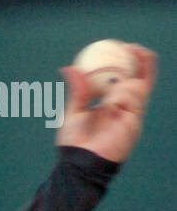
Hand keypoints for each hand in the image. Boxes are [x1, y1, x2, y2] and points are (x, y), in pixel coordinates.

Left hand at [56, 44, 156, 163]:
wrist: (80, 164)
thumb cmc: (74, 143)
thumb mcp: (74, 112)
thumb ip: (77, 90)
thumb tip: (69, 67)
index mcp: (112, 105)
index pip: (126, 79)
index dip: (128, 62)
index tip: (122, 47)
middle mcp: (125, 109)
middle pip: (141, 78)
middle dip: (141, 60)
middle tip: (132, 47)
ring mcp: (131, 116)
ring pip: (136, 87)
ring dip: (121, 85)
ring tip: (105, 98)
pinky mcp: (135, 123)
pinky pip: (133, 99)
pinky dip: (121, 96)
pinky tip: (110, 103)